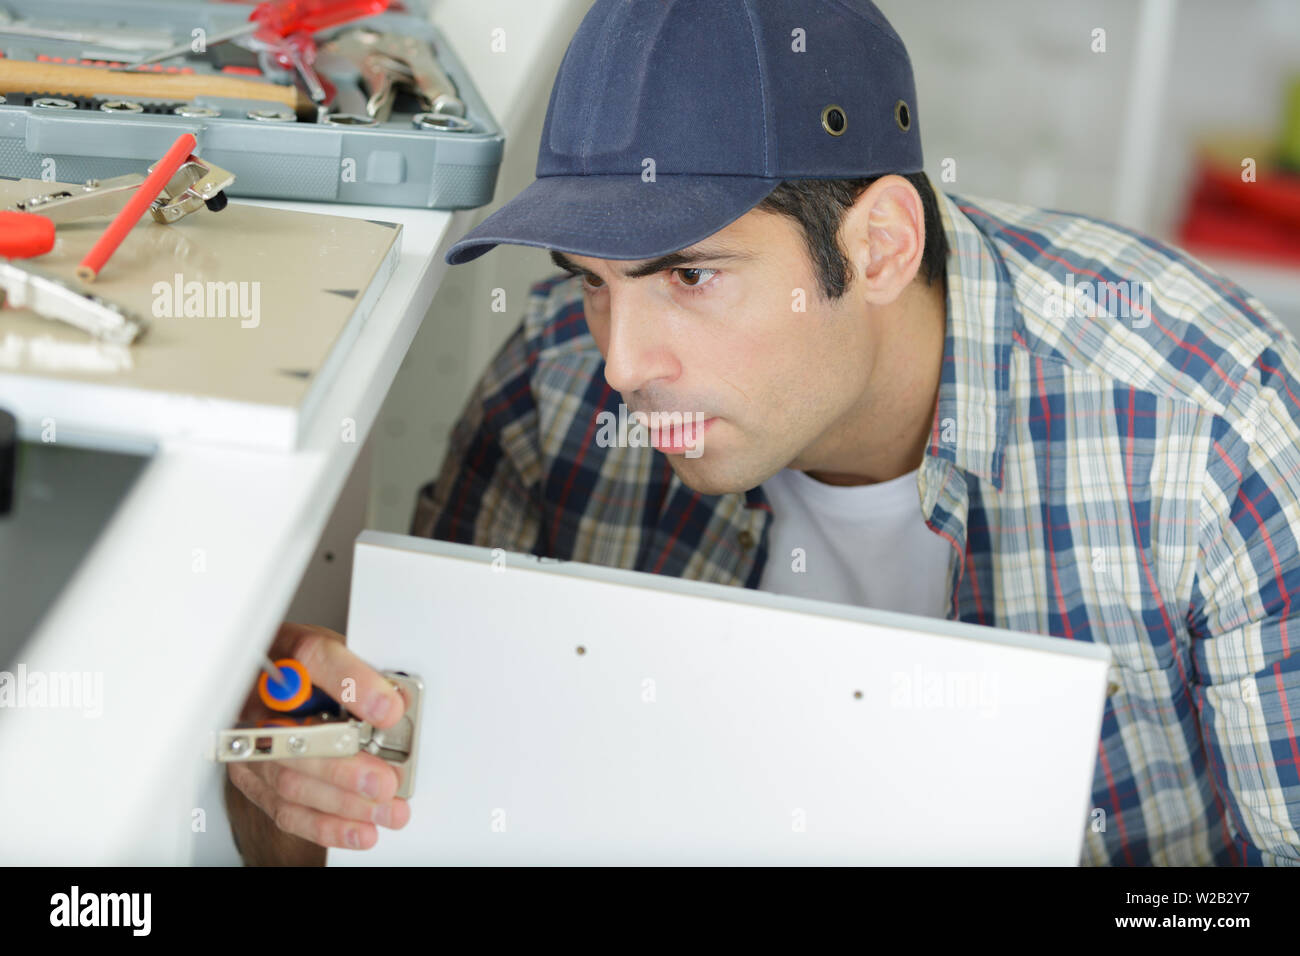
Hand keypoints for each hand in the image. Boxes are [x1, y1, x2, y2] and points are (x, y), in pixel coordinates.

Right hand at [226, 621, 410, 851]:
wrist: (273, 681)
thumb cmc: (313, 667)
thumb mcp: (343, 652)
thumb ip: (368, 675)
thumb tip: (399, 703)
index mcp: (288, 652)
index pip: (314, 659)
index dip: (353, 684)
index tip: (389, 709)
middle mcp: (262, 697)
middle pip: (296, 735)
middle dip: (345, 767)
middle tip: (384, 781)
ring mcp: (253, 741)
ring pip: (291, 780)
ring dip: (344, 803)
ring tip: (383, 809)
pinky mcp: (253, 778)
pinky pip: (287, 810)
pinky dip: (327, 825)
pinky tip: (359, 829)